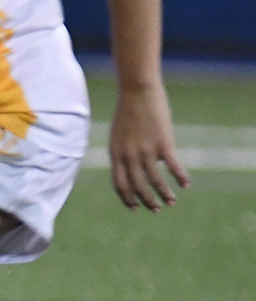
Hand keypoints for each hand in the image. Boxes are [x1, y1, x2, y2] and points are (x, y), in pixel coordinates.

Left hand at [107, 83, 187, 210]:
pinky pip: (173, 166)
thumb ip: (123, 152)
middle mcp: (128, 155)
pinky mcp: (163, 143)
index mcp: (115, 153)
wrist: (137, 91)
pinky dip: (180, 177)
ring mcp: (145, 150)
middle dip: (147, 201)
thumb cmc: (128, 112)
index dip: (127, 198)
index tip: (135, 208)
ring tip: (171, 202)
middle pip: (137, 186)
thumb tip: (134, 167)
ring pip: (154, 180)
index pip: (119, 184)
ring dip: (163, 194)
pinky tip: (185, 184)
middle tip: (156, 209)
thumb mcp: (118, 135)